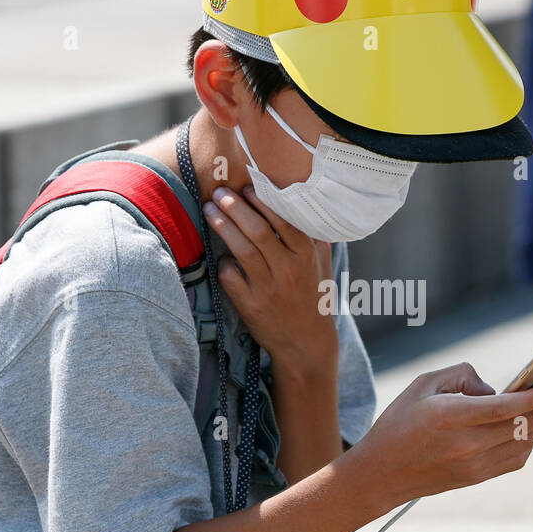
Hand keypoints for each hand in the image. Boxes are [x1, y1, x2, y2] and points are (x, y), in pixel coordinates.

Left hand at [202, 186, 337, 372]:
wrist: (306, 344)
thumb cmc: (314, 299)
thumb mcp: (322, 267)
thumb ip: (315, 238)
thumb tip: (305, 206)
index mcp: (307, 257)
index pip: (284, 221)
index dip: (263, 201)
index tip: (247, 187)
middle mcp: (289, 271)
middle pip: (258, 231)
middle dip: (235, 208)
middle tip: (220, 192)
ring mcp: (269, 289)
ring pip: (242, 250)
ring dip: (223, 226)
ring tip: (210, 210)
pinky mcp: (251, 305)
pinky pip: (231, 277)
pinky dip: (223, 263)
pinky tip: (219, 253)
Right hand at [350, 361, 532, 510]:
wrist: (381, 473)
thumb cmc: (399, 423)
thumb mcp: (423, 384)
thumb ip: (462, 375)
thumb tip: (493, 389)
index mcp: (450, 417)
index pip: (503, 408)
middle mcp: (466, 445)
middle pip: (521, 426)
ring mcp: (474, 465)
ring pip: (524, 444)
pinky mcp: (478, 477)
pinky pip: (515, 459)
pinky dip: (527, 440)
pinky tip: (525, 425)